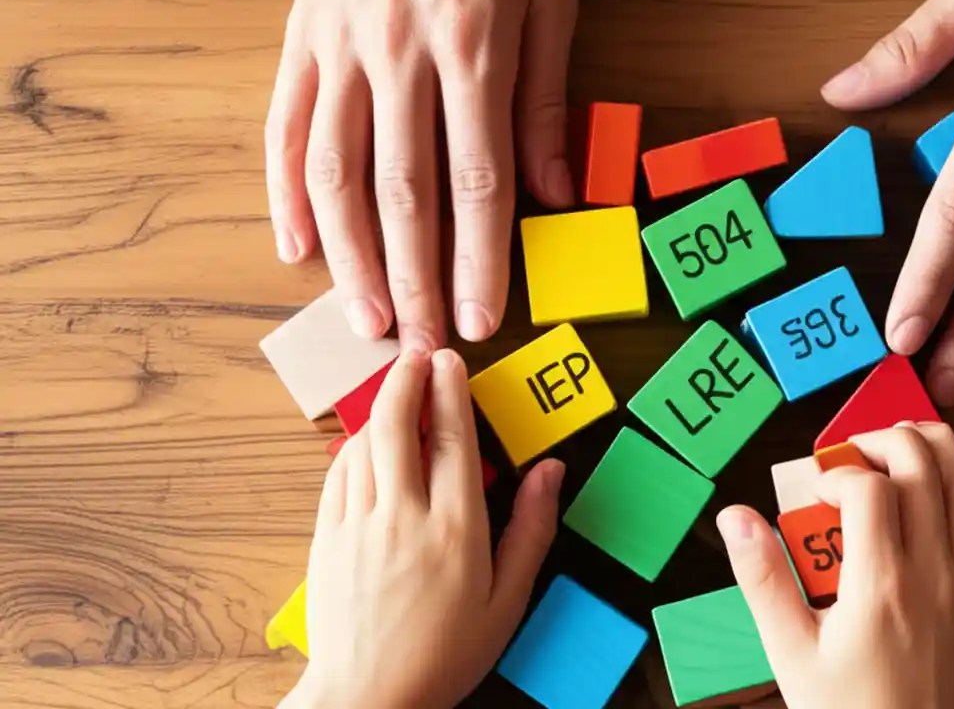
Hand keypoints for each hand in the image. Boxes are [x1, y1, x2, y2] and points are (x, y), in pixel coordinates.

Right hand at [265, 0, 577, 349]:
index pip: (477, 181)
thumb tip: (554, 196)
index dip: (479, 260)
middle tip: (421, 343)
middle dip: (414, 278)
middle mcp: (398, 51)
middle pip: (403, 192)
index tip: (482, 320)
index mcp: (472, 45)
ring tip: (364, 317)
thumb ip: (546, 99)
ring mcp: (339, 43)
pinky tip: (298, 246)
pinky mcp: (301, 34)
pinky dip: (285, 191)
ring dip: (348, 255)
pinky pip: (283, 123)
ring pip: (335, 170)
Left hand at [280, 349, 563, 708]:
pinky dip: (355, 444)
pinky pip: (338, 472)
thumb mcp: (508, 599)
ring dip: (381, 408)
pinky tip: (370, 441)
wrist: (369, 699)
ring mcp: (359, 525)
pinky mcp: (326, 537)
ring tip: (398, 390)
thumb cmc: (446, 654)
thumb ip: (531, 529)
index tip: (452, 360)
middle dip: (407, 379)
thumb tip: (550, 470)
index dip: (452, 391)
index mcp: (457, 531)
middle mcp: (404, 518)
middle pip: (399, 424)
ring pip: (365, 442)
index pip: (454, 439)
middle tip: (417, 355)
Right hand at [718, 424, 953, 708]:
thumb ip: (762, 579)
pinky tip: (942, 508)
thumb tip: (734, 517)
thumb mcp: (789, 651)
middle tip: (856, 453)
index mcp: (881, 582)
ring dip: (936, 453)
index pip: (868, 487)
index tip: (815, 493)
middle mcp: (935, 572)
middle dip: (886, 441)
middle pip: (925, 465)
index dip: (836, 473)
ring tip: (903, 448)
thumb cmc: (846, 708)